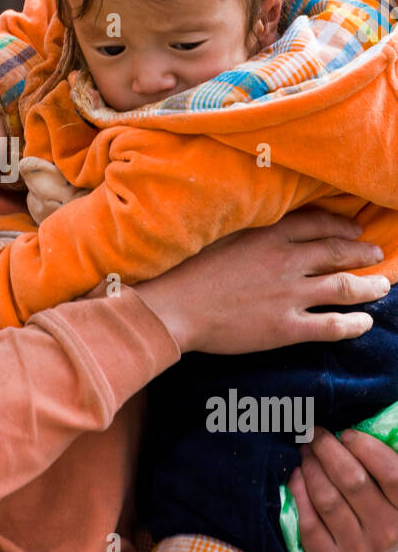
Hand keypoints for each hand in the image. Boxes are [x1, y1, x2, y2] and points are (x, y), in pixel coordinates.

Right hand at [134, 208, 388, 354]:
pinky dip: (353, 324)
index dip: (341, 226)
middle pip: (337, 252)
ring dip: (368, 287)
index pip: (316, 224)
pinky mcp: (286, 327)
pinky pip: (331, 325)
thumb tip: (263, 225)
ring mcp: (289, 294)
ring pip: (343, 286)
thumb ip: (249, 230)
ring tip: (381, 286)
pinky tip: (365, 323)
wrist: (174, 307)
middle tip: (375, 254)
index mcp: (268, 235)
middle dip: (361, 252)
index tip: (354, 229)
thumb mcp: (220, 235)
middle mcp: (286, 260)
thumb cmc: (187, 271)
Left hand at [288, 428, 397, 551]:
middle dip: (328, 450)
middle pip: (352, 481)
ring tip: (305, 452)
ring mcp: (359, 551)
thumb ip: (378, 465)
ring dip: (310, 468)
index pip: (392, 474)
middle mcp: (386, 533)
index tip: (346, 433)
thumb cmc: (371, 513)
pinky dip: (298, 493)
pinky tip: (295, 477)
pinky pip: (308, 522)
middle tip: (314, 434)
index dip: (366, 447)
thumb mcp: (385, 493)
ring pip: (327, 498)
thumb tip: (355, 426)